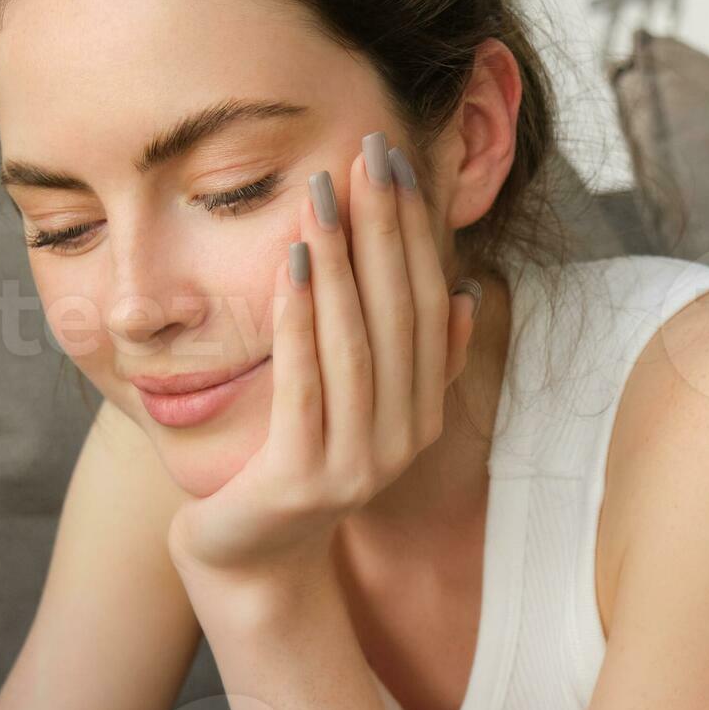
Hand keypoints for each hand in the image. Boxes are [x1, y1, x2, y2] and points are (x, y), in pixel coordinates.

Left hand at [166, 127, 477, 587]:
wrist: (248, 554)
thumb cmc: (293, 461)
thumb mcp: (357, 403)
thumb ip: (410, 359)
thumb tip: (460, 292)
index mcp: (421, 411)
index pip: (425, 301)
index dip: (413, 230)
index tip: (394, 162)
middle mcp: (401, 437)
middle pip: (396, 314)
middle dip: (382, 228)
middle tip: (364, 154)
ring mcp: (356, 463)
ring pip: (355, 342)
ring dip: (341, 261)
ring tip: (324, 195)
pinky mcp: (303, 477)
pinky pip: (306, 382)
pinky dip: (300, 319)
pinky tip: (292, 263)